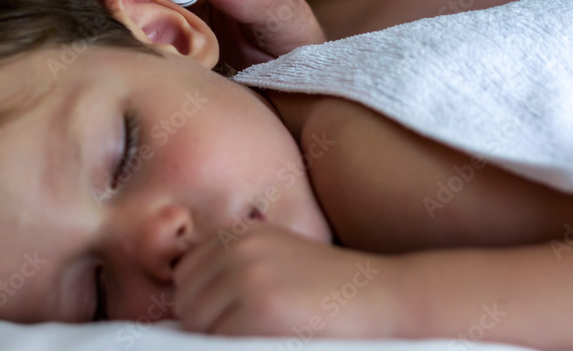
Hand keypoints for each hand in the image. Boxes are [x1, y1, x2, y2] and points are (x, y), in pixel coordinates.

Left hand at [172, 224, 396, 337]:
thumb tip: (184, 313)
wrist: (388, 299)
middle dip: (208, 327)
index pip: (185, 277)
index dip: (204, 307)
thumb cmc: (336, 293)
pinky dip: (237, 348)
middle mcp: (238, 248)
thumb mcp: (279, 264)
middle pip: (185, 302)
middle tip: (252, 335)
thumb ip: (234, 276)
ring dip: (222, 341)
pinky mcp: (259, 308)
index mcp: (240, 234)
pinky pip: (219, 342)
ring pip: (196, 326)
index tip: (232, 321)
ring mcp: (247, 276)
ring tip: (264, 337)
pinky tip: (272, 342)